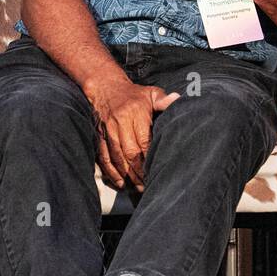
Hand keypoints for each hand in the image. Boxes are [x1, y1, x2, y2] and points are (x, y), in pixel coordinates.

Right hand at [83, 71, 179, 190]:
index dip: (149, 157)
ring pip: (117, 157)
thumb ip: (164, 100)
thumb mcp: (151, 92)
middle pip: (130, 152)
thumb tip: (178, 100)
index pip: (143, 139)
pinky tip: (119, 182)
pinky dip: (110, 171)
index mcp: (135, 113)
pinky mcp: (99, 136)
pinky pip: (103, 156)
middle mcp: (120, 122)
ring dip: (127, 174)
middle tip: (148, 185)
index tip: (158, 169)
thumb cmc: (133, 94)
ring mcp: (107, 130)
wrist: (104, 87)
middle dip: (139, 171)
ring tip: (138, 188)